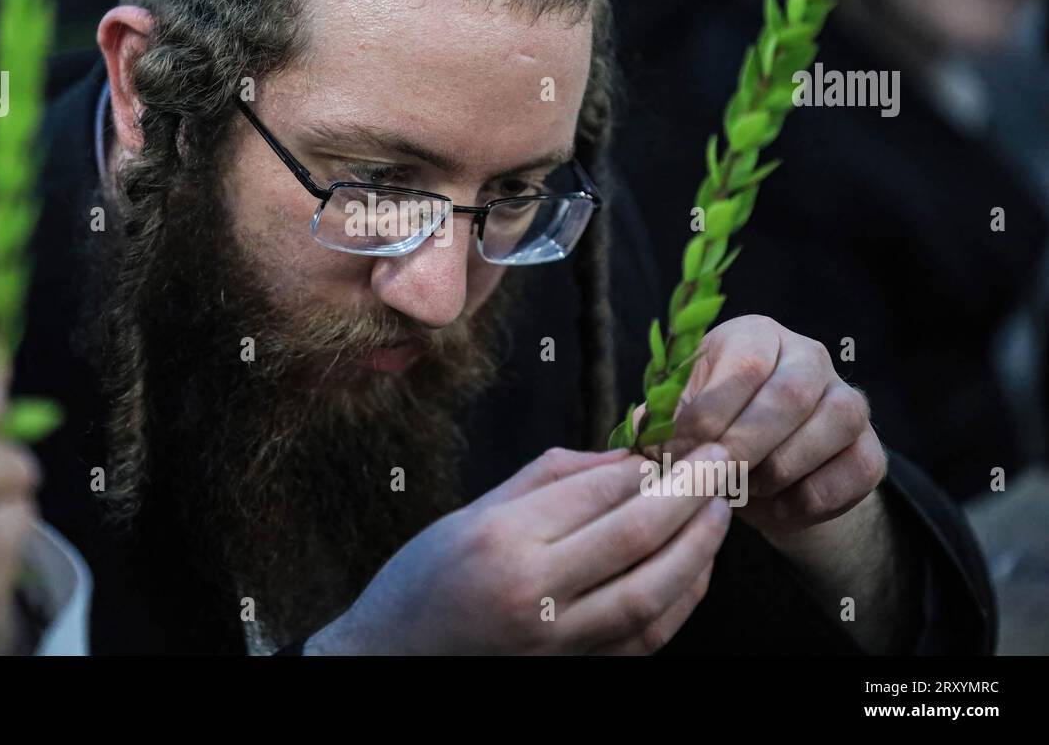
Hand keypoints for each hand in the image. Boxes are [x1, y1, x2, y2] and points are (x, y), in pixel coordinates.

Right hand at [307, 442, 731, 654]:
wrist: (392, 656)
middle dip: (691, 493)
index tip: (677, 442)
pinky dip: (681, 600)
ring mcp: (556, 641)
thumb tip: (624, 457)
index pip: (599, 490)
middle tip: (721, 463)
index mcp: (503, 538)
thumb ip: (551, 478)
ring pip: (652, 593)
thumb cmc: (426, 576)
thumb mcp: (475, 509)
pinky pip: (644, 636)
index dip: (650, 463)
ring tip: (719, 512)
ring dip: (698, 549)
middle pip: (637, 536)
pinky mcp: (573, 671)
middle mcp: (533, 591)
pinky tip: (695, 567)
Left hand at [641, 315, 885, 538]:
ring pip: (834, 424)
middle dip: (744, 446)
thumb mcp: (676, 417)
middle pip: (789, 394)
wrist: (753, 472)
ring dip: (780, 469)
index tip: (679, 453)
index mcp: (754, 335)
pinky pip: (857, 469)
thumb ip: (662, 420)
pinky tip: (776, 506)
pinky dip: (813, 498)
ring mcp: (848, 398)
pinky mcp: (871, 447)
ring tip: (744, 489)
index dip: (709, 416)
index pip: (743, 365)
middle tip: (713, 477)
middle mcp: (808, 355)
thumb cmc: (707, 431)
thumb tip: (653, 432)